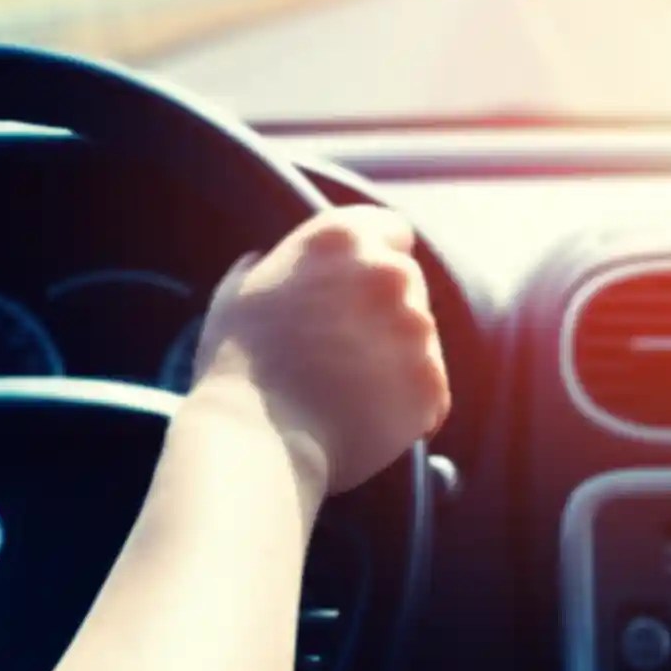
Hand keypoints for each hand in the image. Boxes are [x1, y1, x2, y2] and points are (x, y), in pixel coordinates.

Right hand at [187, 206, 450, 492]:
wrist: (257, 439)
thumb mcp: (239, 294)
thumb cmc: (238, 366)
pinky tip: (366, 418)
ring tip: (350, 390)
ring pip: (421, 337)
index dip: (377, 257)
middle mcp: (389, 273)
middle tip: (346, 347)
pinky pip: (430, 390)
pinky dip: (408, 406)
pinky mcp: (432, 382)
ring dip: (397, 357)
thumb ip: (267, 266)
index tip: (361, 286)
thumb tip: (264, 258)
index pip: (392, 230)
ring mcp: (416, 329)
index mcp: (342, 239)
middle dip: (385, 309)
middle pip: (408, 282)